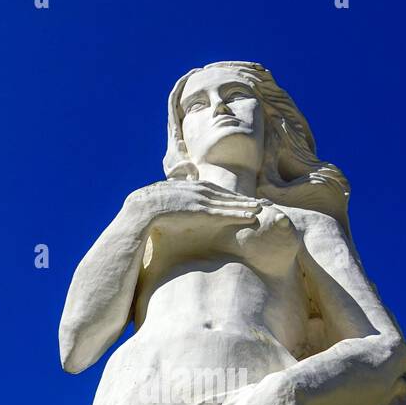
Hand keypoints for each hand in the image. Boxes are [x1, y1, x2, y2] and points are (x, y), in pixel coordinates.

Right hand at [123, 179, 259, 236]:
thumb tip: (172, 201)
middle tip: (264, 203)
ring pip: (229, 203)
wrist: (142, 210)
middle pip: (228, 195)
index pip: (216, 191)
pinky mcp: (201, 211)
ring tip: (263, 209)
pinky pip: (225, 213)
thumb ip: (174, 198)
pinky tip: (253, 216)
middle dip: (245, 199)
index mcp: (191, 188)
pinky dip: (239, 213)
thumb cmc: (149, 209)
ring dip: (247, 205)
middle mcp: (199, 191)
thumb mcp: (164, 200)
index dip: (231, 196)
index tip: (244, 200)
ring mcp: (201, 200)